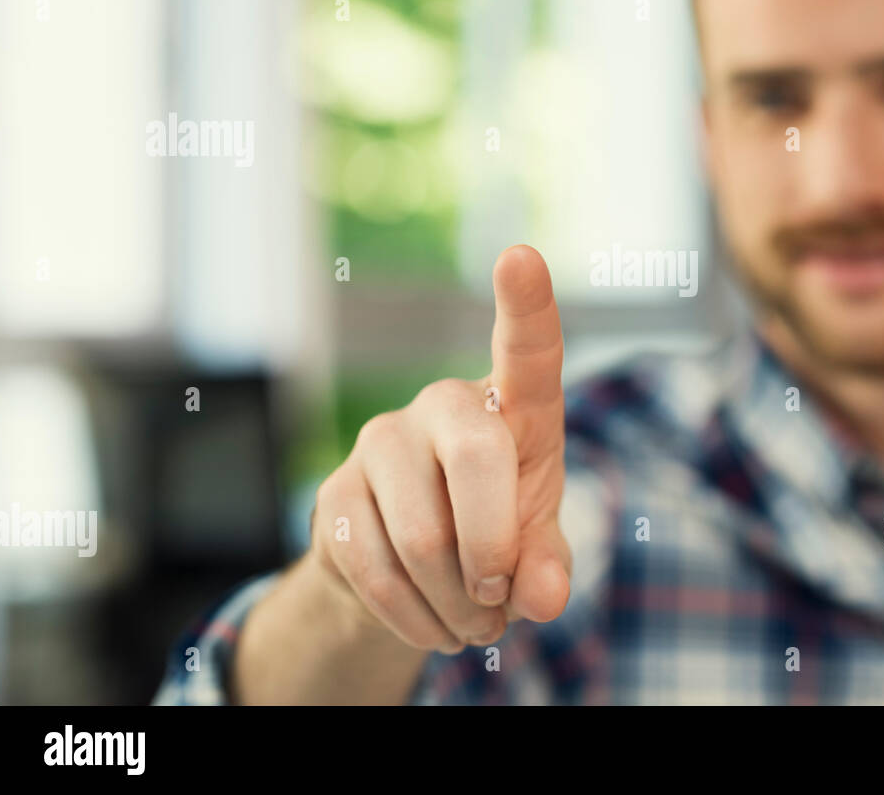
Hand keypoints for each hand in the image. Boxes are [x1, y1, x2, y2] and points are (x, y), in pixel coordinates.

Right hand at [309, 245, 570, 651]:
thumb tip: (540, 594)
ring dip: (459, 604)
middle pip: (476, 462)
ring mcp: (382, 442)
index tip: (520, 257)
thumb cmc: (497, 528)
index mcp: (514, 405)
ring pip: (424, 538)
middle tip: (501, 600)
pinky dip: (416, 620)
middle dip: (495, 552)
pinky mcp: (334, 493)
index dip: (525, 305)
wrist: (418, 568)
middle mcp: (445, 405)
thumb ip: (549, 564)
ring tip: (475, 619)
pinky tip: (435, 626)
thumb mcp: (537, 544)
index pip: (527, 349)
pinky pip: (376, 570)